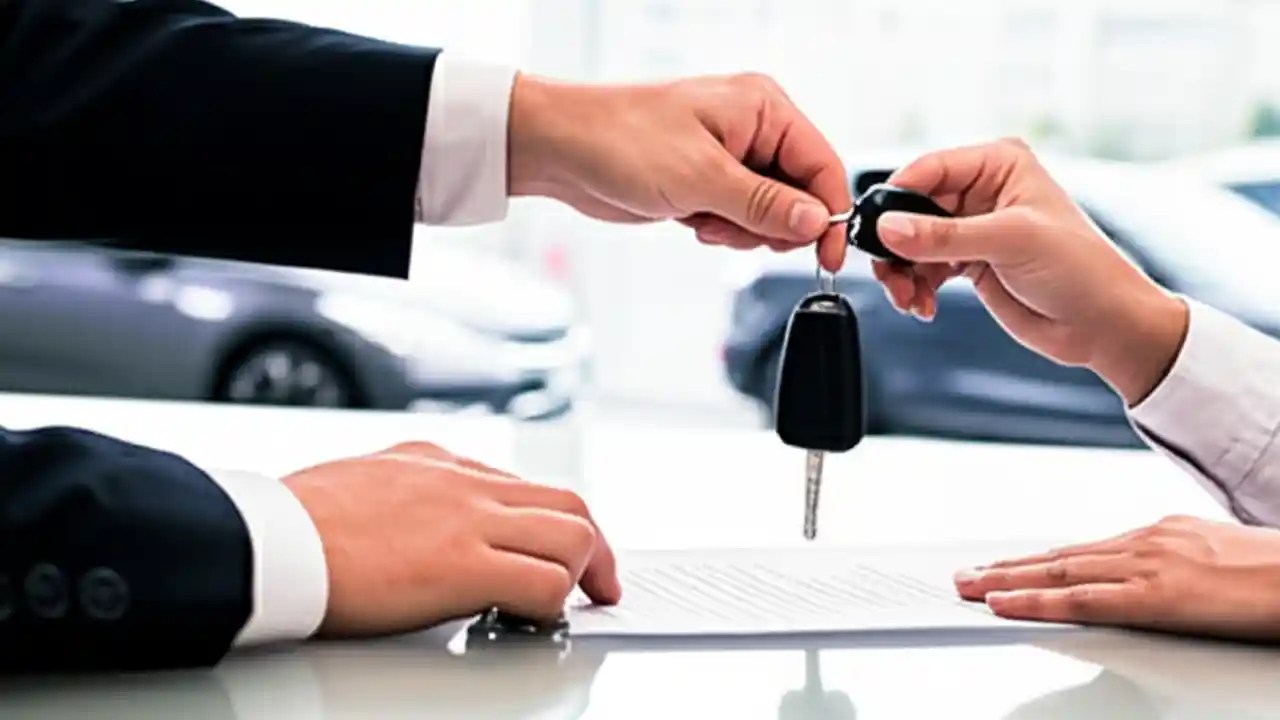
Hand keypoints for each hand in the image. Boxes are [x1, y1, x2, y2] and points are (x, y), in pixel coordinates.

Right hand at [282, 441, 619, 637]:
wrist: (266, 536)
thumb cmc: (294, 520)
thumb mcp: (362, 481)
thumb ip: (403, 493)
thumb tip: (413, 520)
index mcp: (440, 463)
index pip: (524, 486)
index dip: (552, 523)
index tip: (559, 548)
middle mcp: (465, 484)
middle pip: (567, 502)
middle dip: (595, 545)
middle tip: (600, 582)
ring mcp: (469, 521)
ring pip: (573, 533)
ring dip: (585, 572)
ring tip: (576, 604)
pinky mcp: (461, 566)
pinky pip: (544, 583)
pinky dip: (554, 605)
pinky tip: (533, 619)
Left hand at [508, 72, 851, 271]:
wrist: (561, 149)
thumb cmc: (620, 139)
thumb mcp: (702, 177)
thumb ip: (765, 204)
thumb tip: (816, 222)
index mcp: (762, 107)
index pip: (822, 164)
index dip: (828, 213)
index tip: (826, 253)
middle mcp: (752, 128)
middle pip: (799, 194)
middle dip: (771, 223)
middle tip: (736, 227)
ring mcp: (730, 157)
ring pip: (769, 213)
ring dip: (741, 229)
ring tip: (704, 219)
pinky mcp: (707, 181)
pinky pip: (738, 218)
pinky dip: (721, 229)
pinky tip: (692, 220)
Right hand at [870, 138, 1188, 404]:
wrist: (1103, 325)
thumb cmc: (1082, 270)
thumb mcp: (1009, 242)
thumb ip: (944, 236)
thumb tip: (889, 228)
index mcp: (998, 164)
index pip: (929, 168)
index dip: (896, 196)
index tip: (873, 227)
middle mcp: (982, 191)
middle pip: (911, 207)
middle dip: (896, 244)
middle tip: (890, 273)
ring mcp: (973, 227)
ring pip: (911, 242)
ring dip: (903, 272)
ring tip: (908, 298)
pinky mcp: (968, 260)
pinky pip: (923, 268)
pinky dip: (916, 288)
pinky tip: (923, 304)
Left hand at [954, 515, 1279, 641]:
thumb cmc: (1272, 569)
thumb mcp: (1211, 554)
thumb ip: (1171, 561)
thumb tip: (1146, 575)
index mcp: (1155, 534)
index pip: (1079, 549)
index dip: (1035, 560)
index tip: (1002, 566)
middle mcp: (1142, 543)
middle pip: (1058, 557)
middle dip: (1007, 568)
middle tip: (964, 576)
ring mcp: (1146, 566)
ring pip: (1058, 573)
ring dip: (1006, 581)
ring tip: (969, 588)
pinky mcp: (1157, 595)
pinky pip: (1083, 599)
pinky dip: (1038, 601)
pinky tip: (1007, 604)